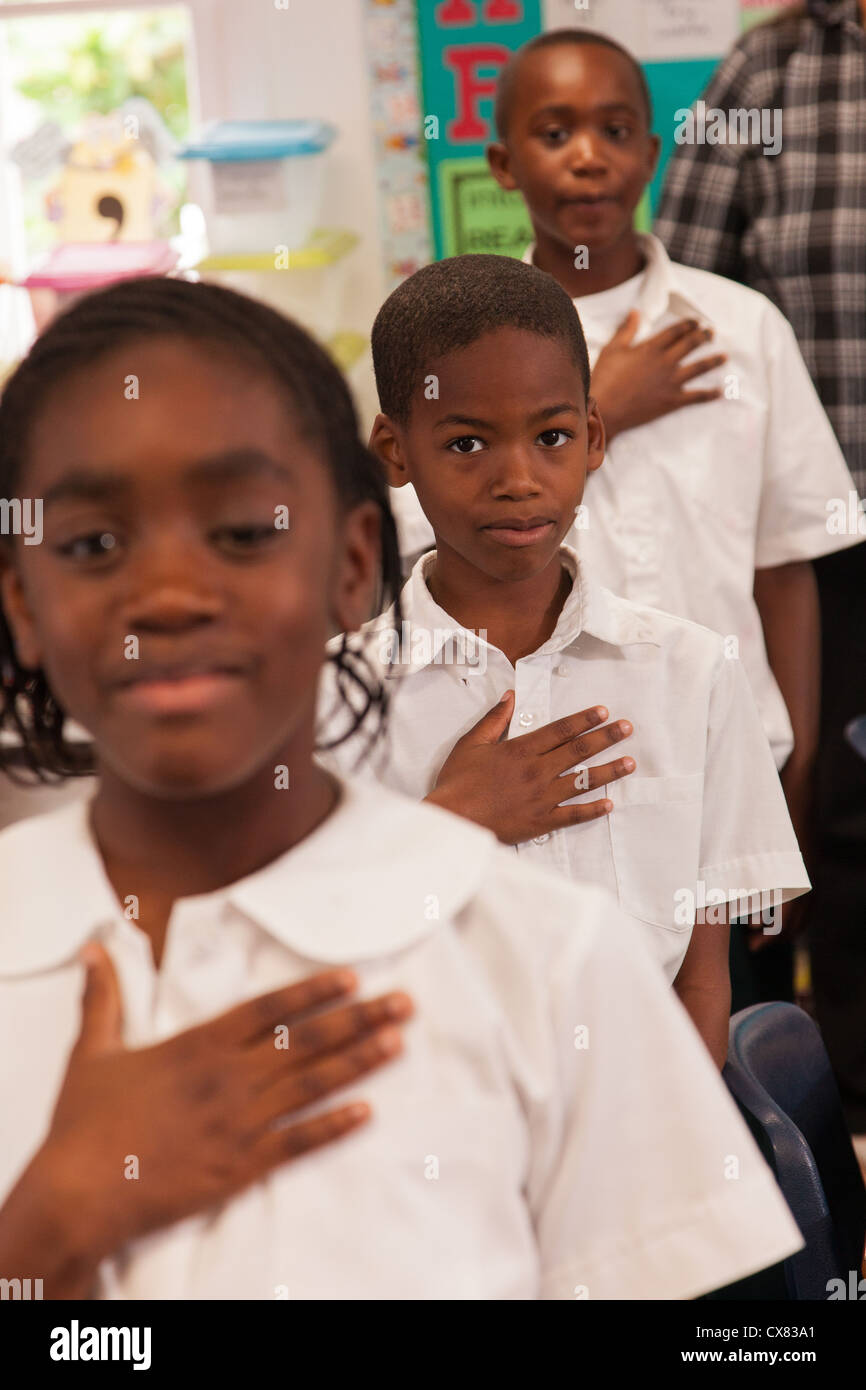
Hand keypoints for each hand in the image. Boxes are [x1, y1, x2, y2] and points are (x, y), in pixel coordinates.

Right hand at [14, 946, 412, 1285]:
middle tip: (404, 1004)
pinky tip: (366, 1113)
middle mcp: (229, 1076)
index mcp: (199, 1044)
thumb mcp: (94, 1051)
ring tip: (397, 1043)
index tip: (354, 977)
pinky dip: (334, 1127)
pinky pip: (298, 1142)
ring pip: (311, 1085)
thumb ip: (105, 997)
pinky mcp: (241, 1166)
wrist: (80, 1191)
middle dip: (360, 1019)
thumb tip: (95, 948)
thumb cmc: (85, 1123)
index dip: (315, 992)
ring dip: (359, 1062)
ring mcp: (239, 1122)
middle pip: (307, 1041)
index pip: (271, 1009)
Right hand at [426, 690, 634, 844]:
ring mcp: (542, 797)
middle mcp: (537, 771)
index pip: (561, 730)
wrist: (453, 819)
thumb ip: (494, 719)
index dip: (584, 719)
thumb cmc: (458, 782)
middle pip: (579, 751)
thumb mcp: (472, 743)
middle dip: (606, 738)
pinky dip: (593, 810)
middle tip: (627, 729)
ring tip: (630, 763)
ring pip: (583, 781)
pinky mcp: (541, 821)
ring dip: (609, 771)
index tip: (604, 712)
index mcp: (521, 750)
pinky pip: (573, 815)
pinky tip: (610, 804)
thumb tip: (510, 696)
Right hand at [591, 311, 726, 441]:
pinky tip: (720, 392)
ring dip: (713, 361)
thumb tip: (635, 312)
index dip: (688, 324)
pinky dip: (709, 394)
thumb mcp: (612, 349)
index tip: (696, 321)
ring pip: (699, 367)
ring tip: (724, 357)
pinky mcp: (672, 401)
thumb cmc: (605, 378)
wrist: (606, 409)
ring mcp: (671, 382)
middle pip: (691, 344)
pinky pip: (697, 396)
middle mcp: (666, 362)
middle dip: (703, 337)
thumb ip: (626, 330)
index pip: (676, 331)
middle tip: (711, 333)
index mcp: (651, 348)